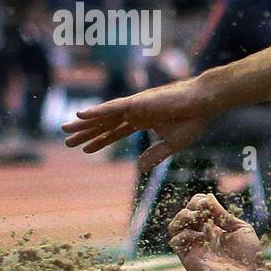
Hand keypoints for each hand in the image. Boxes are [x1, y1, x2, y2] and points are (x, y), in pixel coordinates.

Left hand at [63, 76, 218, 170]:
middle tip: (67, 141)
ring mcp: (135, 106)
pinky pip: (112, 107)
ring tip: (65, 130)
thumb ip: (156, 154)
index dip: (101, 141)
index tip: (86, 149)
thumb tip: (140, 168)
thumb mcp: (173, 143)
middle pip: (105, 124)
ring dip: (84, 123)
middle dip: (86, 133)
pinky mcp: (138, 102)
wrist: (205, 103)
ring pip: (104, 116)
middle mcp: (136, 112)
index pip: (117, 132)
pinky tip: (80, 115)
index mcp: (144, 120)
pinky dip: (96, 111)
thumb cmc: (193, 120)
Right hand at [168, 194, 262, 270]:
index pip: (195, 209)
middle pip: (183, 215)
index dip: (198, 201)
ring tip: (197, 217)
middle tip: (203, 209)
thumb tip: (208, 198)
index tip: (208, 202)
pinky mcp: (190, 259)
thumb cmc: (250, 256)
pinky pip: (176, 242)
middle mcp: (200, 237)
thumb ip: (223, 215)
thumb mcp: (239, 228)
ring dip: (183, 217)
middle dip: (191, 207)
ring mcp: (194, 248)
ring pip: (174, 227)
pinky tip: (201, 235)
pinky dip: (185, 234)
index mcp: (212, 228)